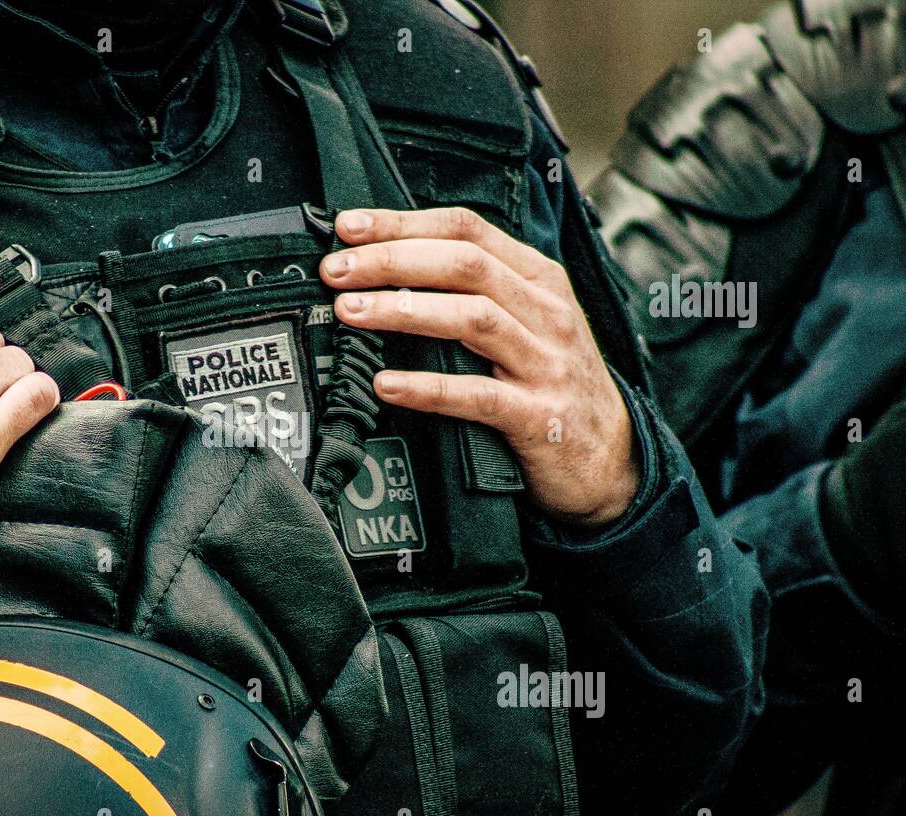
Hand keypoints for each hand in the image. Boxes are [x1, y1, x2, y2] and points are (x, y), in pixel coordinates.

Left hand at [320, 207, 637, 527]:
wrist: (610, 460)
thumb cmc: (552, 385)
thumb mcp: (528, 324)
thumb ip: (475, 293)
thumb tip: (389, 268)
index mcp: (539, 279)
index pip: (467, 230)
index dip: (403, 223)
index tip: (349, 227)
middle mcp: (547, 312)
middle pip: (464, 265)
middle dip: (392, 260)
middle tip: (336, 270)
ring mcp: (547, 364)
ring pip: (471, 319)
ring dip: (402, 310)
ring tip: (350, 312)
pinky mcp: (539, 417)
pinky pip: (476, 396)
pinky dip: (426, 388)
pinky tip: (385, 385)